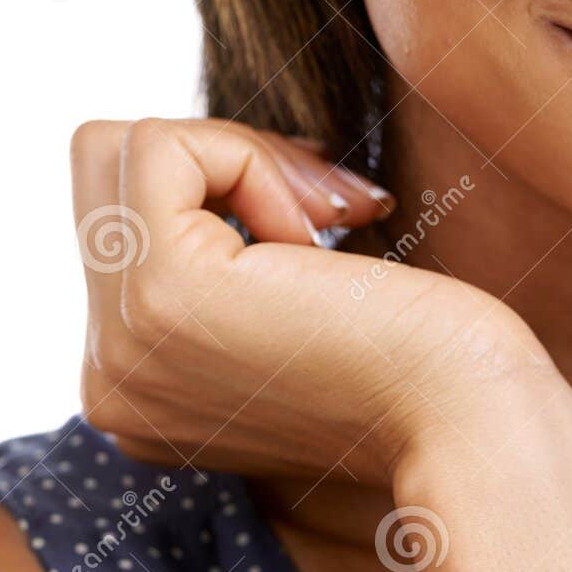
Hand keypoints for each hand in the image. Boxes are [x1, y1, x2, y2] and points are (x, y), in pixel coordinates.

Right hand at [69, 117, 571, 571]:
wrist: (473, 424)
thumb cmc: (415, 356)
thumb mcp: (279, 306)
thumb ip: (210, 256)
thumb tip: (176, 152)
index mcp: (131, 385)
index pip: (111, 217)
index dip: (213, 187)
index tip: (318, 224)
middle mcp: (105, 379)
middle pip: (98, 171)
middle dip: (216, 155)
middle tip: (322, 206)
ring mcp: (121, 343)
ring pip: (121, 148)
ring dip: (241, 157)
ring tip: (323, 224)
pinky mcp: (162, 294)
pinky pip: (164, 148)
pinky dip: (250, 159)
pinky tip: (315, 240)